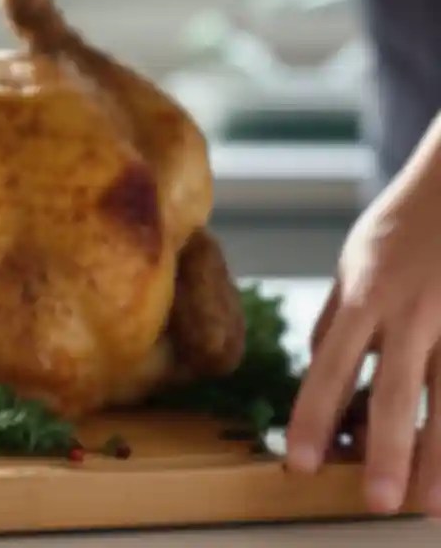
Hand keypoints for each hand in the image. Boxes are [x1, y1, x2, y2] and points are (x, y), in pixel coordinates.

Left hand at [285, 164, 440, 515]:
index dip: (313, 418)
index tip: (299, 463)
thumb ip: (338, 317)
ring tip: (433, 502)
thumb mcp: (355, 261)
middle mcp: (413, 309)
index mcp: (365, 294)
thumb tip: (321, 369)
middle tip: (378, 502)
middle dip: (387, 452)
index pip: (330, 367)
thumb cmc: (407, 222)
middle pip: (398, 392)